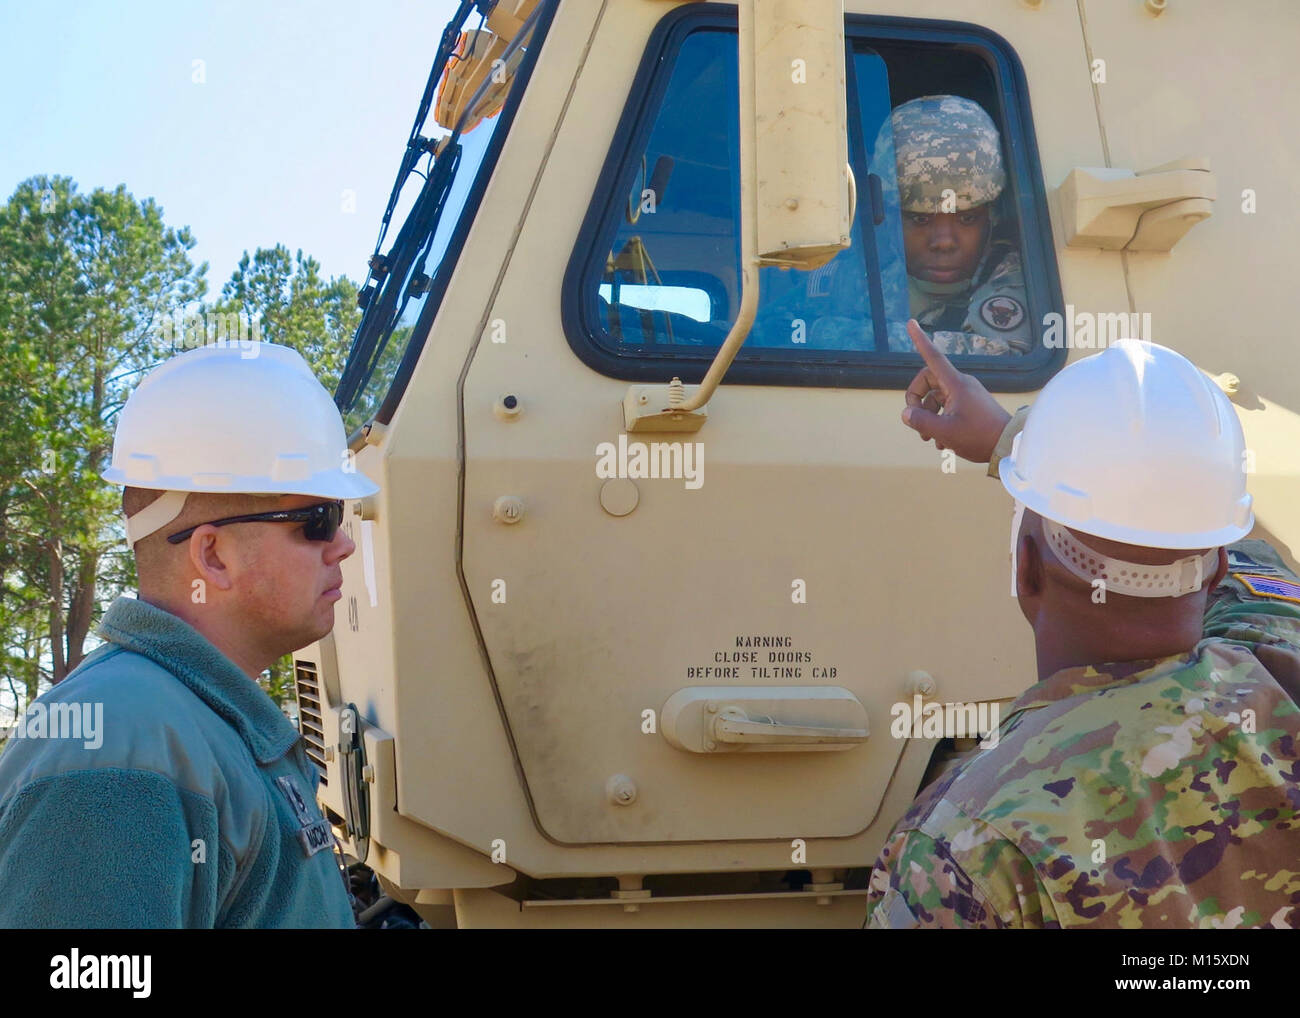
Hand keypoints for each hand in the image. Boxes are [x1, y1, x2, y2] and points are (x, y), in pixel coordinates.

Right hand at [901, 319, 1011, 462]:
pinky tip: (941, 441)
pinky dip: (939, 422)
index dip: (920, 340)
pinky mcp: (970, 406)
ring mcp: (966, 395)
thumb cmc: (979, 436)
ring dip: (927, 416)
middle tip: (914, 420)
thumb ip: (921, 421)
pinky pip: (947, 408)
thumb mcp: (944, 432)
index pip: (933, 356)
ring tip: (929, 437)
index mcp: (955, 383)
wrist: (1009, 445)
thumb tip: (906, 413)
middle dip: (917, 400)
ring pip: (936, 398)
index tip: (911, 323)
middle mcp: (961, 384)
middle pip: (928, 381)